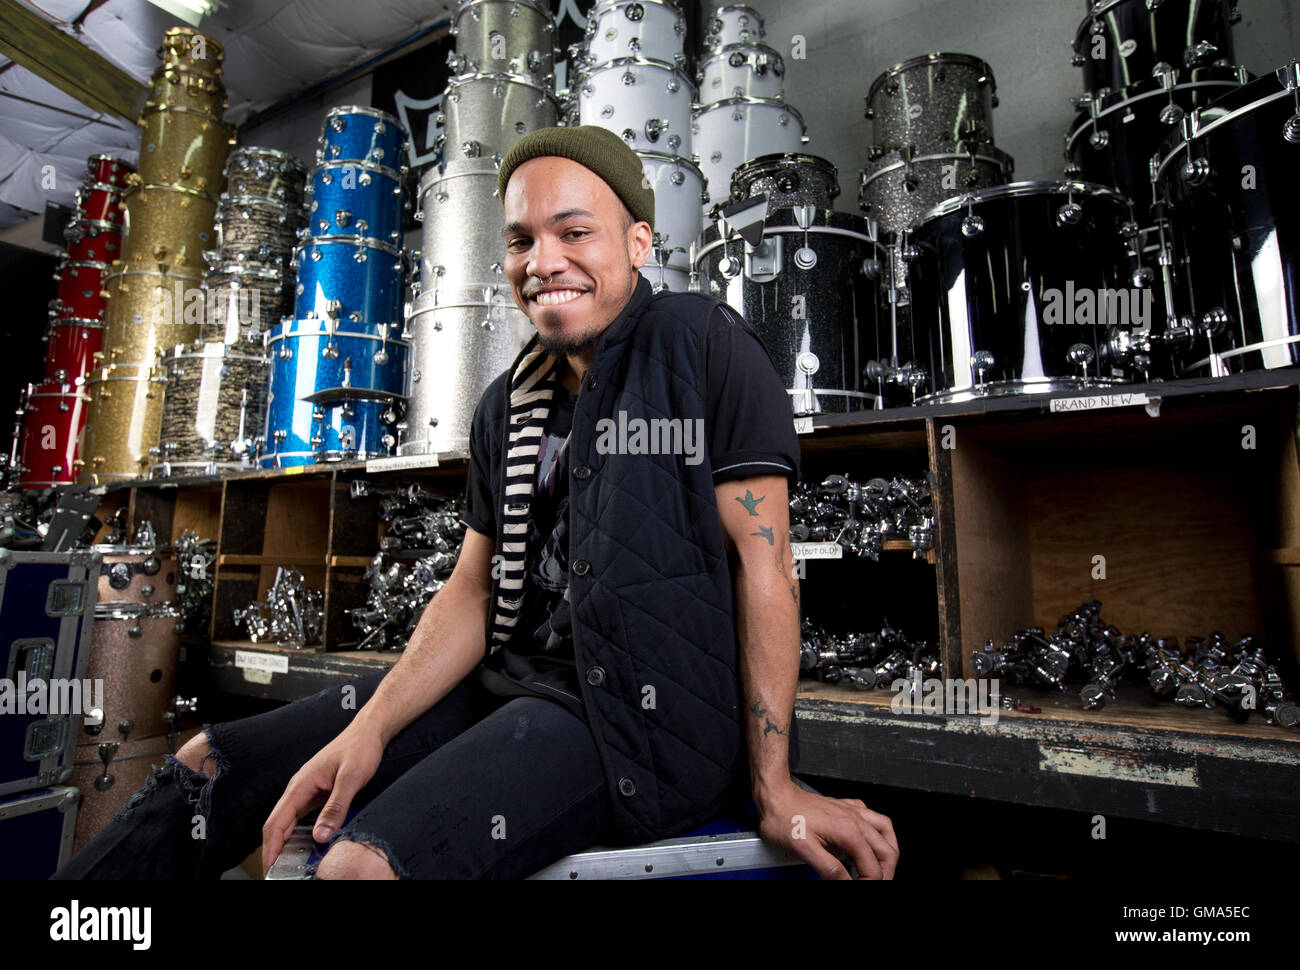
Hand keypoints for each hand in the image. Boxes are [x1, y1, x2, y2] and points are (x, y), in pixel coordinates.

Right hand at [261, 725, 384, 875]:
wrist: (368, 732)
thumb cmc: (359, 748)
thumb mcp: (350, 779)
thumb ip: (335, 807)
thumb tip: (321, 835)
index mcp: (300, 785)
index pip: (275, 822)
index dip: (269, 848)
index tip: (269, 868)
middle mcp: (300, 789)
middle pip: (279, 825)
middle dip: (275, 851)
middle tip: (278, 873)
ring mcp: (308, 792)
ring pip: (291, 823)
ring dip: (287, 844)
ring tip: (290, 865)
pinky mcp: (319, 795)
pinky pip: (304, 818)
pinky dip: (302, 835)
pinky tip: (308, 847)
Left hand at [756, 781, 898, 879]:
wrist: (775, 796)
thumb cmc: (784, 818)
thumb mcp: (804, 850)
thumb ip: (830, 869)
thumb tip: (847, 883)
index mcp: (848, 831)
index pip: (872, 867)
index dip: (869, 884)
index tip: (859, 888)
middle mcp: (854, 819)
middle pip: (887, 851)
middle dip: (885, 873)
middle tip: (873, 883)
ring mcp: (851, 811)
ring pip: (886, 831)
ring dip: (888, 852)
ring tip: (882, 868)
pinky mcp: (845, 807)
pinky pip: (872, 817)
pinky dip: (878, 832)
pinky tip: (870, 838)